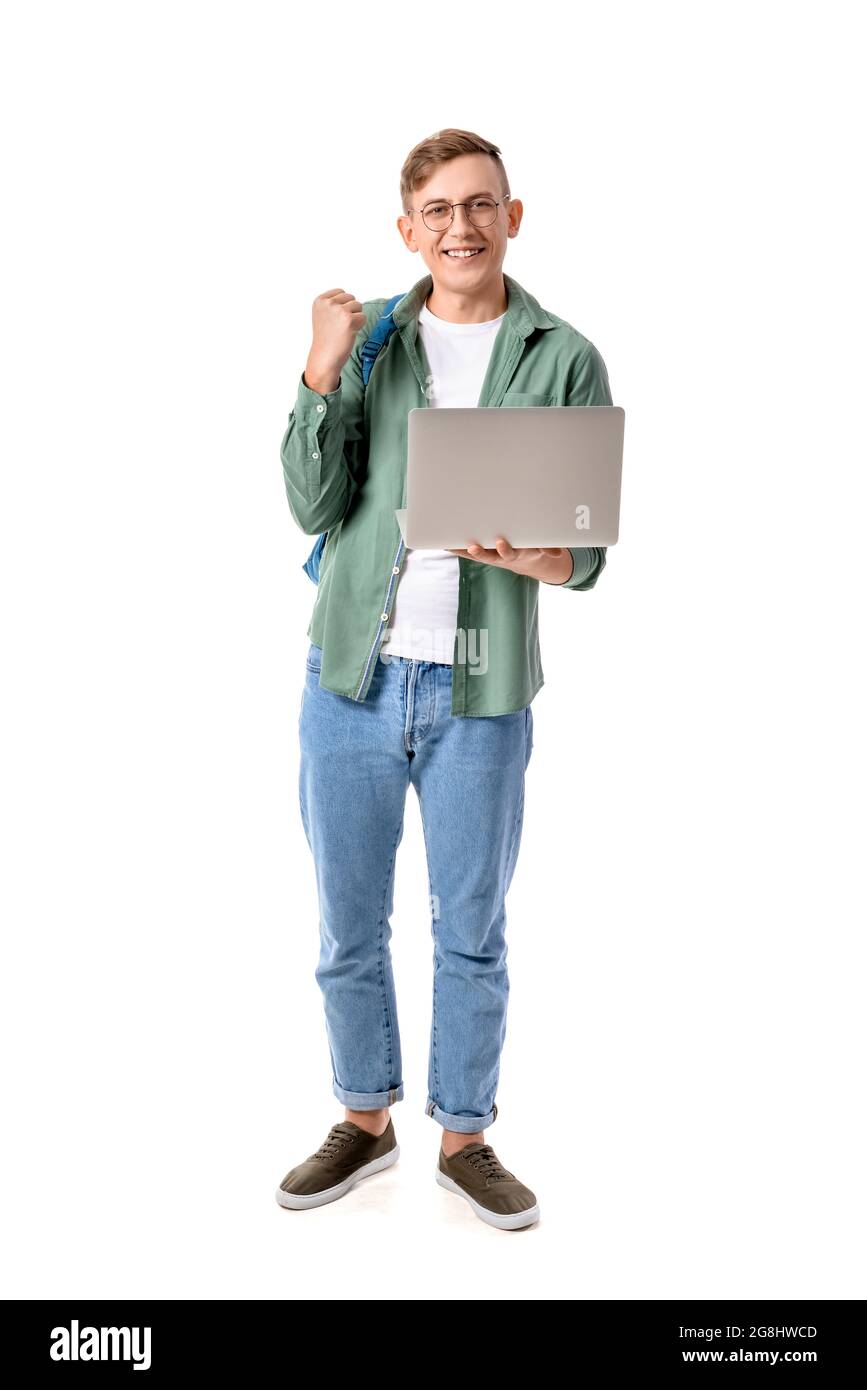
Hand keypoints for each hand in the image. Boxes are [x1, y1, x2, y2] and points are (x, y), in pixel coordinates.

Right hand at [305, 288, 365, 391]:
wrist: (325, 357)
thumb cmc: (326, 339)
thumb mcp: (322, 315)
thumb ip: (332, 303)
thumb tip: (350, 298)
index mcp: (320, 300)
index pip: (341, 292)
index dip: (343, 306)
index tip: (335, 319)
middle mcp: (328, 303)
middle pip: (351, 297)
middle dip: (350, 311)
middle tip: (340, 326)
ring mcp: (338, 310)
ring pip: (358, 306)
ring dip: (355, 318)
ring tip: (344, 329)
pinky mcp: (349, 320)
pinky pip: (363, 317)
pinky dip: (360, 325)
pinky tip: (350, 333)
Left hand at [447, 537, 572, 583]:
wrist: (525, 556)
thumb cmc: (534, 544)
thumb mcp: (544, 547)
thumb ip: (550, 548)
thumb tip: (557, 553)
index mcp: (518, 552)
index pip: (510, 553)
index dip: (505, 550)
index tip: (500, 543)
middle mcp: (501, 556)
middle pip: (489, 556)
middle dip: (482, 552)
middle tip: (473, 546)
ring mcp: (489, 555)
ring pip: (475, 553)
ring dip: (463, 550)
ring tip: (449, 544)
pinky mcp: (480, 552)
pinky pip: (464, 551)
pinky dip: (453, 547)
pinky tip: (442, 543)